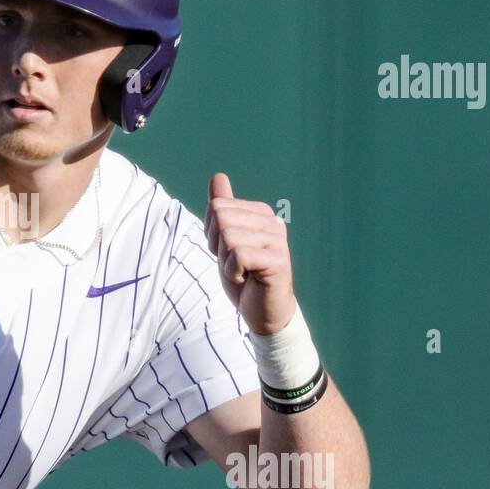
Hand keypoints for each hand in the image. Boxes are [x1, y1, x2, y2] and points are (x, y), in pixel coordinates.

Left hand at [204, 172, 296, 335]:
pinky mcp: (278, 260)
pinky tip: (248, 279)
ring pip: (229, 237)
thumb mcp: (225, 240)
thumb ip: (222, 208)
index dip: (211, 234)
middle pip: (221, 218)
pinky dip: (233, 272)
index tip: (228, 252)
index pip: (217, 207)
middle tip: (233, 263)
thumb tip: (218, 176)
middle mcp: (272, 221)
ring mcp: (278, 240)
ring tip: (242, 272)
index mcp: (260, 212)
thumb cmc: (244, 277)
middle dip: (217, 246)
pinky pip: (238, 256)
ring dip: (226, 262)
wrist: (262, 313)